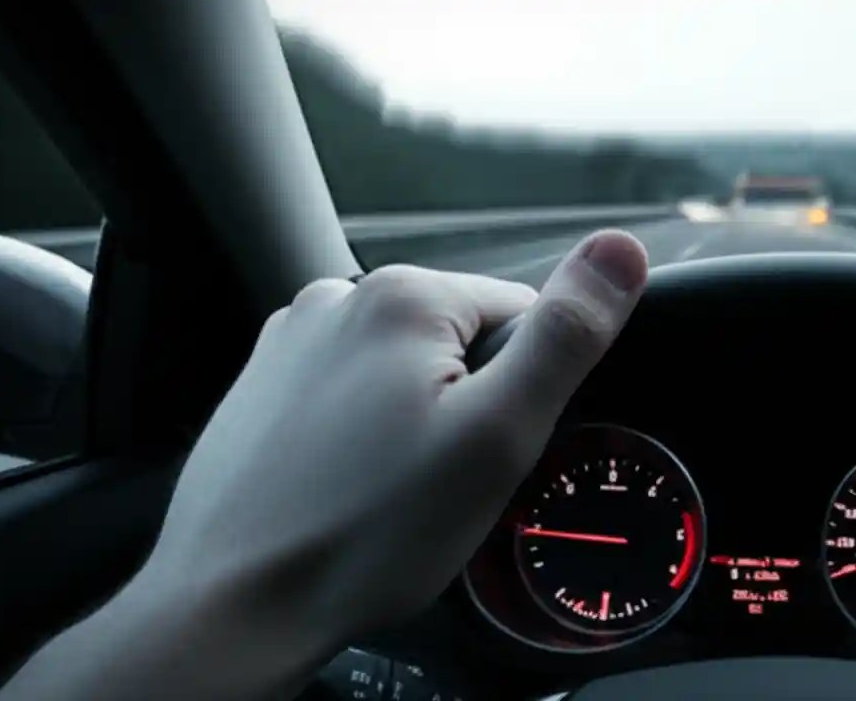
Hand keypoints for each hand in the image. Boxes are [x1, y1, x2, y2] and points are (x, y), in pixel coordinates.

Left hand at [140, 230, 646, 634]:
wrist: (235, 605)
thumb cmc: (366, 532)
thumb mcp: (498, 435)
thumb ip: (566, 337)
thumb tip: (620, 250)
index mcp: (404, 295)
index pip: (524, 318)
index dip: (523, 395)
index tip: (487, 453)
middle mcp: (338, 298)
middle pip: (461, 343)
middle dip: (467, 409)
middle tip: (438, 482)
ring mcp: (292, 342)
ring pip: (406, 373)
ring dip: (416, 423)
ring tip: (389, 492)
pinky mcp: (264, 386)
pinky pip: (351, 397)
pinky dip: (364, 436)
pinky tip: (350, 487)